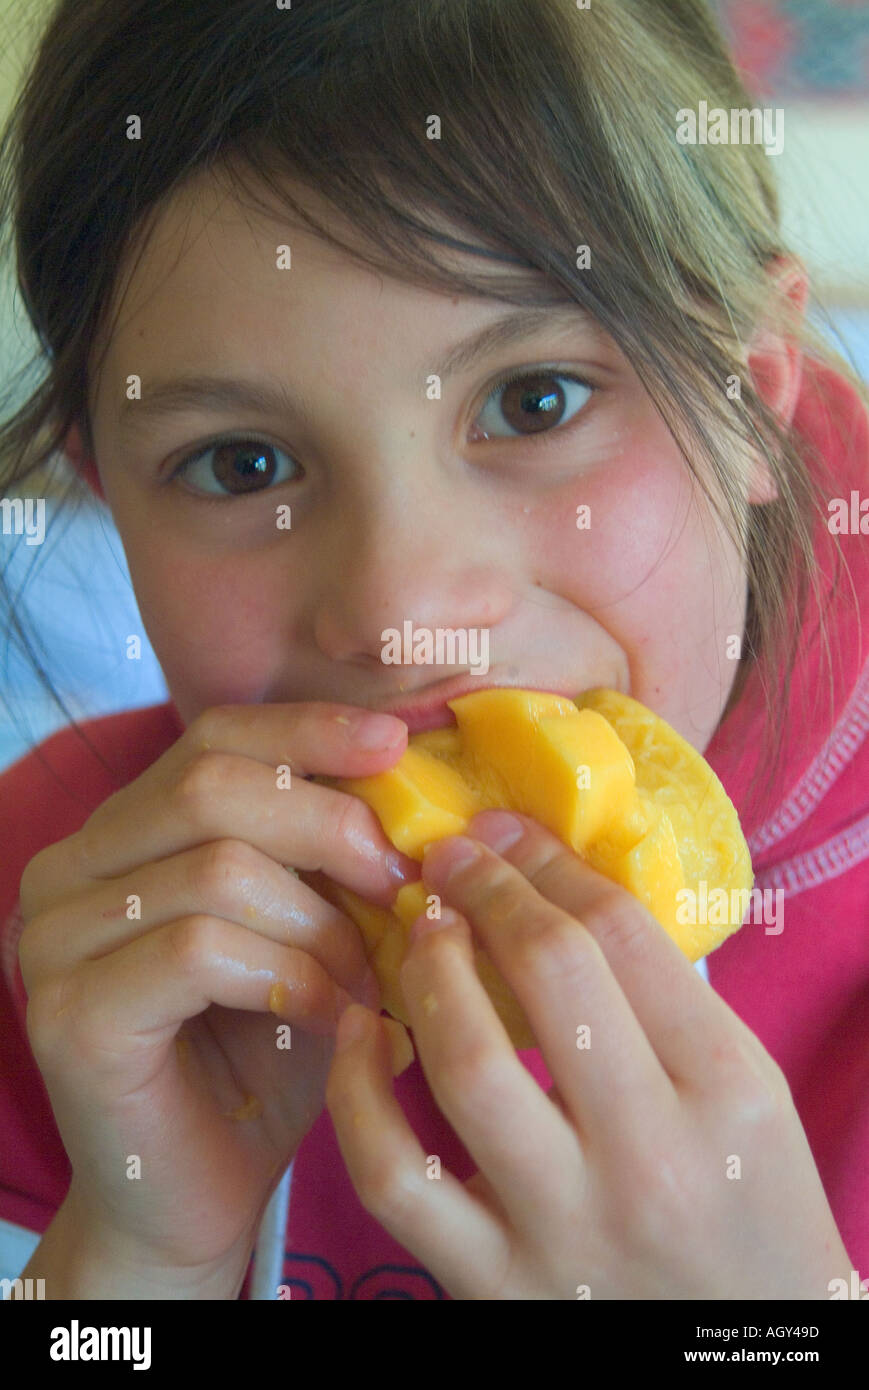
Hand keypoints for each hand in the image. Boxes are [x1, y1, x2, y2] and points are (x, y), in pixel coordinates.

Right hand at [18, 701, 413, 1279]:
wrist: (196, 1194)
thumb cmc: (265, 1054)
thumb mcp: (308, 928)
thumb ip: (330, 854)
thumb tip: (408, 771)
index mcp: (121, 833)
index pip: (212, 738)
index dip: (306, 731)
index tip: (395, 744)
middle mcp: (69, 872)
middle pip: (211, 787)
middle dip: (330, 826)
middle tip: (401, 883)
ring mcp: (54, 941)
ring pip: (217, 870)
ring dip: (324, 924)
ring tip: (371, 978)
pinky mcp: (70, 1015)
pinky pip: (201, 950)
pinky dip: (293, 978)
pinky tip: (335, 1018)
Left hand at [326, 808, 851, 1298]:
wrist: (744, 1359)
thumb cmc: (752, 1208)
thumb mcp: (748, 1092)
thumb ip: (665, 997)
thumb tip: (555, 886)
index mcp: (728, 1093)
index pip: (621, 935)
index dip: (548, 861)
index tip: (510, 833)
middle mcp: (650, 1159)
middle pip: (549, 975)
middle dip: (486, 888)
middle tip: (451, 855)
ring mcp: (564, 1228)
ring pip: (465, 1065)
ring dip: (426, 968)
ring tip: (418, 926)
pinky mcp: (491, 1287)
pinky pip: (394, 1176)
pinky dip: (355, 1090)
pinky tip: (359, 1028)